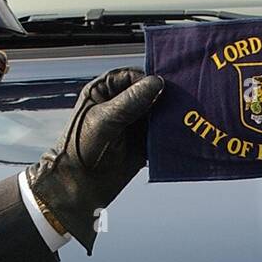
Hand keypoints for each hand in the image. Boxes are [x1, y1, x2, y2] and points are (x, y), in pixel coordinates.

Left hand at [24, 69, 164, 254]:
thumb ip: (131, 101)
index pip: (132, 76)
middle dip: (163, 98)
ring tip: (182, 119)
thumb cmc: (81, 149)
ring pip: (156, 114)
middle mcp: (119, 105)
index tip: (163, 87)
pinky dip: (168, 136)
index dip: (147, 79)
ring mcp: (131, 125)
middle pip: (148, 94)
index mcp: (104, 92)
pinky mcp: (141, 145)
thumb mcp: (105, 119)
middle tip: (180, 101)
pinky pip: (159, 136)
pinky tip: (178, 135)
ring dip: (168, 118)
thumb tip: (157, 83)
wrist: (78, 186)